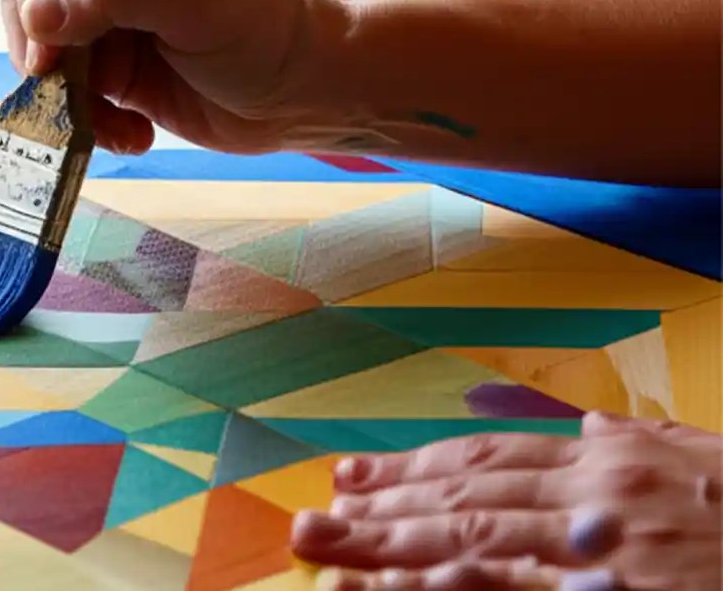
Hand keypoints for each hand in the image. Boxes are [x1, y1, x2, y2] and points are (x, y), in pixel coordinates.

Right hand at [0, 0, 352, 155]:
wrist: (304, 96)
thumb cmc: (267, 32)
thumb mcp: (200, 2)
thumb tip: (38, 11)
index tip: (46, 42)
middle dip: (40, 50)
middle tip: (62, 91)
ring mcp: (105, 22)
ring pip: (40, 54)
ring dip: (64, 97)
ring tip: (111, 125)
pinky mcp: (111, 73)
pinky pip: (68, 97)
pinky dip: (89, 124)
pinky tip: (133, 136)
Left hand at [291, 412, 722, 589]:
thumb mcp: (713, 461)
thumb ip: (646, 445)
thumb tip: (594, 429)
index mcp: (614, 464)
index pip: (488, 459)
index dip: (413, 467)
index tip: (353, 474)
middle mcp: (596, 504)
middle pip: (463, 502)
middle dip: (379, 510)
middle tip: (310, 520)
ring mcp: (605, 562)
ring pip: (476, 551)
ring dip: (393, 554)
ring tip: (326, 553)